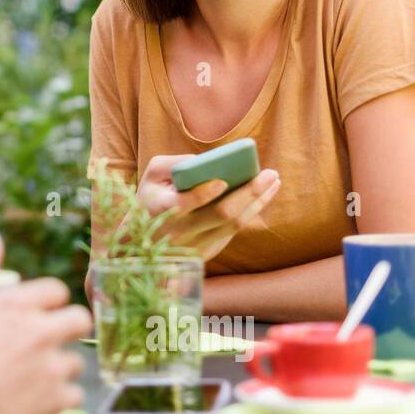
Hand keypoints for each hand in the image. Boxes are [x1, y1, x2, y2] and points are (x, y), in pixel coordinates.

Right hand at [0, 231, 92, 413]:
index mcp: (16, 307)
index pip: (56, 290)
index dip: (46, 301)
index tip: (33, 313)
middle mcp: (41, 334)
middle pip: (80, 321)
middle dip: (67, 327)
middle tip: (45, 340)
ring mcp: (50, 370)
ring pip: (77, 362)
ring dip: (60, 366)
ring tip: (34, 376)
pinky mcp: (53, 404)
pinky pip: (74, 396)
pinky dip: (59, 398)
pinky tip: (37, 401)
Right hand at [135, 154, 281, 262]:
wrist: (141, 243)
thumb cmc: (149, 199)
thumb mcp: (151, 176)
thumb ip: (174, 164)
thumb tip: (208, 161)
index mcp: (161, 210)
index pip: (184, 204)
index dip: (203, 194)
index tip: (222, 181)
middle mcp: (180, 232)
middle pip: (221, 214)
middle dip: (249, 193)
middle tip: (270, 173)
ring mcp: (196, 246)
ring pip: (234, 225)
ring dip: (258, 202)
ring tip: (273, 181)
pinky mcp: (208, 252)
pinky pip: (234, 230)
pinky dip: (251, 211)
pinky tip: (262, 195)